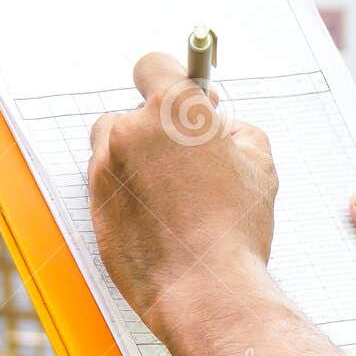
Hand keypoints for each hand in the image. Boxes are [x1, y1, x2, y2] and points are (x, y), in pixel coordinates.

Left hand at [89, 53, 277, 336]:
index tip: (181, 93)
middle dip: (153, 127)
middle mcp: (129, 133)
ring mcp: (105, 171)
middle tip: (185, 151)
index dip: (169, 78)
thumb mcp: (260, 164)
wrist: (204, 289)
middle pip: (129, 112)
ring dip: (136, 160)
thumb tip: (223, 128)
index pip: (152, 65)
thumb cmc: (235, 230)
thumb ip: (237, 131)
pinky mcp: (95, 206)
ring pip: (114, 150)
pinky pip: (109, 187)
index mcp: (171, 110)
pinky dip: (127, 194)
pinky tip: (158, 217)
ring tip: (173, 192)